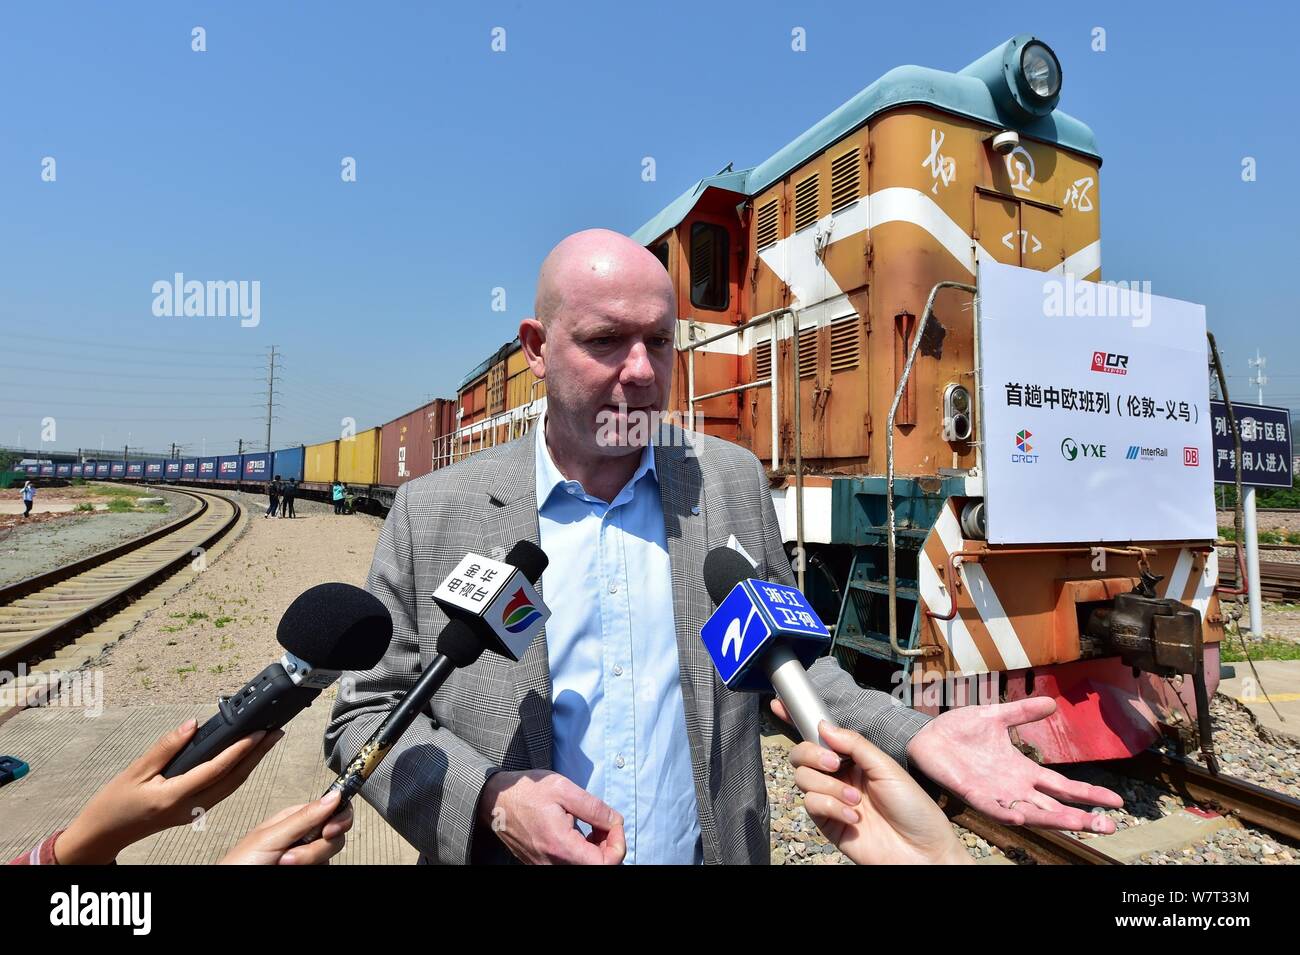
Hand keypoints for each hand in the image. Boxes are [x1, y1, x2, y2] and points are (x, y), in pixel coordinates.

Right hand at [55, 718, 282, 863]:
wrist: (103, 835)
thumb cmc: (114, 804)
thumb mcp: (135, 771)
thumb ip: (166, 747)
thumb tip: (193, 725)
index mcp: (173, 796)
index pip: (216, 769)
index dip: (240, 749)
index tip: (258, 732)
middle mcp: (189, 808)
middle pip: (233, 779)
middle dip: (257, 755)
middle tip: (275, 733)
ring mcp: (193, 813)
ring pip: (230, 787)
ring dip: (251, 764)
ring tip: (266, 743)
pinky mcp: (192, 813)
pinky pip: (221, 792)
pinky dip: (236, 774)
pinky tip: (243, 760)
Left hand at [219, 791, 353, 864]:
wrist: (235, 889)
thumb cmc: (240, 864)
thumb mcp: (272, 836)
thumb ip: (305, 817)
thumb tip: (334, 795)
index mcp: (297, 819)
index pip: (333, 808)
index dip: (339, 817)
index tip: (331, 830)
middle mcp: (305, 837)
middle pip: (335, 835)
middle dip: (316, 848)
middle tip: (291, 856)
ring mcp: (308, 856)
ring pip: (330, 855)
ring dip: (309, 862)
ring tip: (283, 865)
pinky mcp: (310, 869)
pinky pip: (325, 868)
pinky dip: (312, 869)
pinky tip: (293, 871)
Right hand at [477, 769, 624, 863]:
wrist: (496, 802)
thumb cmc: (527, 792)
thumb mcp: (563, 789)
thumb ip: (594, 807)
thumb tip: (615, 821)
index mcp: (561, 846)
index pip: (605, 864)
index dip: (618, 844)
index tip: (614, 823)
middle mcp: (553, 864)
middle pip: (598, 867)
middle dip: (609, 845)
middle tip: (605, 822)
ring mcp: (546, 867)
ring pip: (586, 866)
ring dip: (597, 849)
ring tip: (592, 825)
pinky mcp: (543, 865)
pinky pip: (572, 865)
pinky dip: (583, 852)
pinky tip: (580, 833)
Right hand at [790, 721, 970, 864]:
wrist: (920, 851)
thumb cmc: (913, 808)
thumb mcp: (886, 767)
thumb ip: (854, 744)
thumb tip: (822, 726)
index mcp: (853, 759)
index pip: (820, 737)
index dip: (797, 721)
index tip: (779, 705)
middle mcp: (838, 777)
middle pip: (802, 755)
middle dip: (812, 755)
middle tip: (834, 764)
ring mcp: (831, 800)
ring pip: (803, 779)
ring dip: (830, 787)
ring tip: (856, 800)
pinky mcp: (827, 823)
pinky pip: (811, 805)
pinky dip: (831, 807)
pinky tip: (853, 817)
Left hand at [905, 697, 1122, 831]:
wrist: (926, 734)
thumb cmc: (959, 729)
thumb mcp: (996, 716)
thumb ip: (1023, 712)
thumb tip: (1053, 703)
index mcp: (1021, 770)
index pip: (1061, 786)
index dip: (1088, 794)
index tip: (1116, 801)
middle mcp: (1013, 787)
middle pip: (1054, 807)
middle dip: (1081, 817)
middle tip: (1109, 827)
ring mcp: (994, 793)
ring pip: (1030, 813)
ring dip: (1053, 819)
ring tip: (1079, 825)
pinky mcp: (971, 793)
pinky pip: (991, 807)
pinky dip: (1006, 812)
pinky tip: (1020, 817)